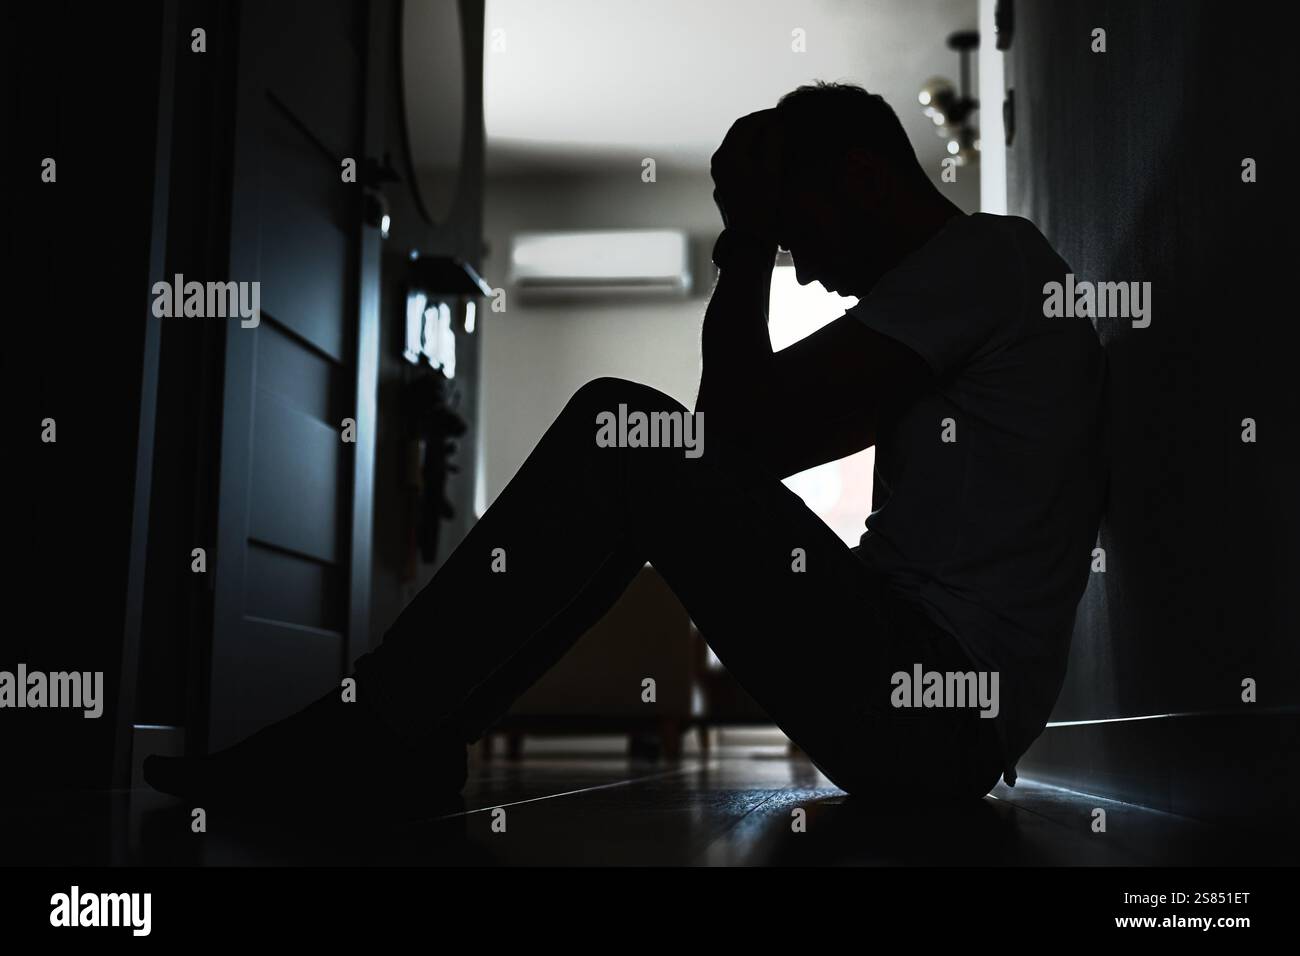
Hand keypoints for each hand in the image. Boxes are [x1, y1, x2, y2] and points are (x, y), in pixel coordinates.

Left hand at [710, 109, 782, 242]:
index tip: (784, 113)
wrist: (750, 244)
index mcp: (727, 155)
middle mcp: (718, 162)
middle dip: (760, 125)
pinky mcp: (725, 186)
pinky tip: (769, 157)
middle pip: (739, 133)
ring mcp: (720, 176)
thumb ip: (773, 142)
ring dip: (757, 138)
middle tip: (782, 122)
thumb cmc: (763, 208)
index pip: (746, 123)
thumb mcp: (772, 171)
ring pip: (738, 147)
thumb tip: (776, 123)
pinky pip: (738, 161)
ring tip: (779, 136)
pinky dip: (753, 153)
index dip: (766, 115)